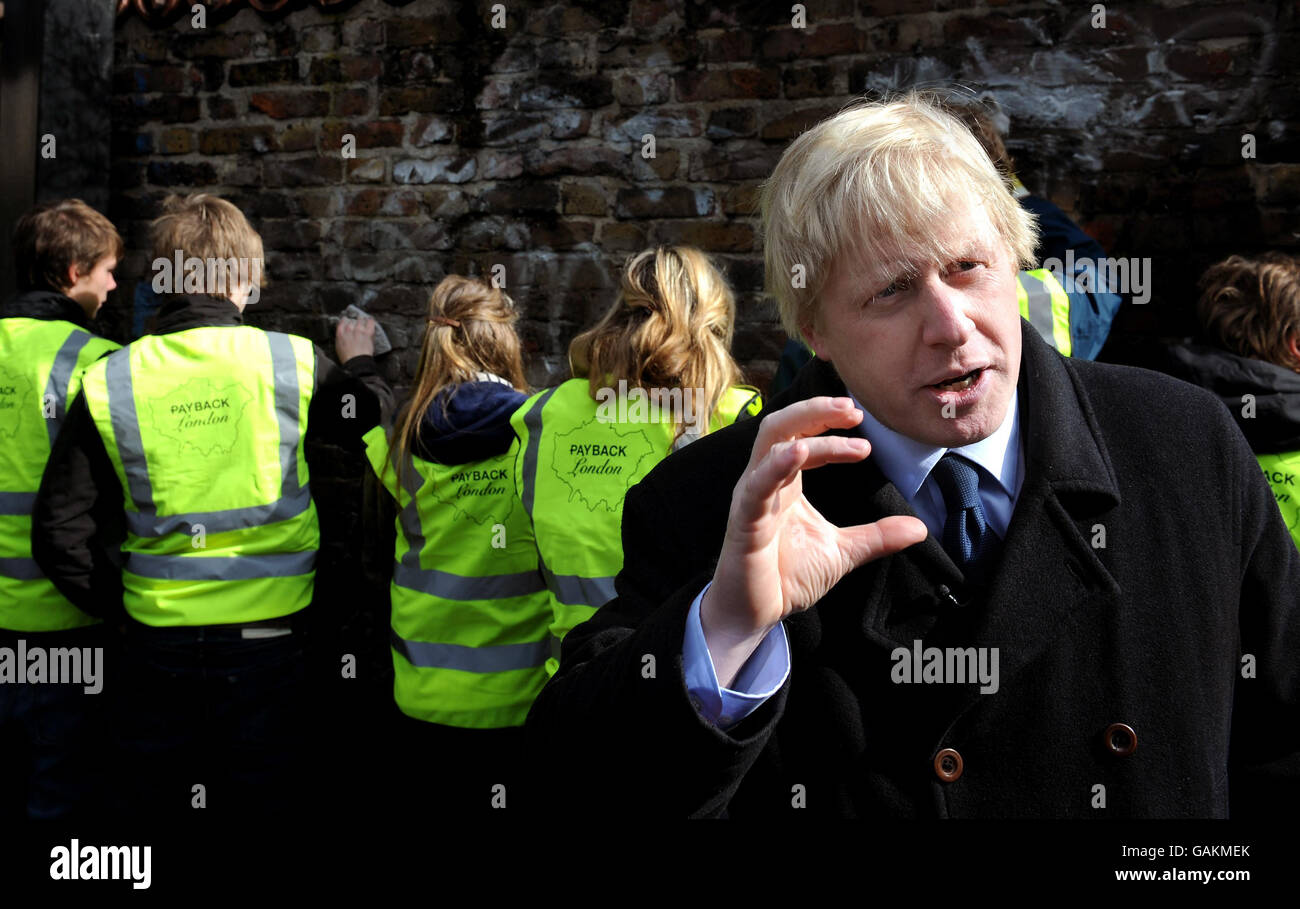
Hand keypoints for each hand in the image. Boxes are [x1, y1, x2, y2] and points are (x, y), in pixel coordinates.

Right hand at [335, 314, 375, 361]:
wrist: (356, 362)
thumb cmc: (347, 358)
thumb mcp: (338, 347)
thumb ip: (340, 338)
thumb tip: (342, 335)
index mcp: (340, 333)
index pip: (342, 322)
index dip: (345, 320)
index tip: (346, 321)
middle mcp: (349, 329)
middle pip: (352, 320)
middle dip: (354, 321)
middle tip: (356, 323)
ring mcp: (359, 330)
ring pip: (361, 319)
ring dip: (362, 319)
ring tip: (363, 319)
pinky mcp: (368, 332)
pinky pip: (370, 322)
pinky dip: (370, 320)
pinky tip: (370, 319)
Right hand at [700, 396, 927, 685]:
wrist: (756, 613)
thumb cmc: (787, 577)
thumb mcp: (843, 552)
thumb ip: (877, 536)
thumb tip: (920, 528)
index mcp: (785, 483)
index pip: (805, 438)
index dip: (831, 427)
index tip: (864, 428)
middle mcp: (765, 481)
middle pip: (782, 425)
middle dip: (816, 410)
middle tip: (853, 408)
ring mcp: (752, 497)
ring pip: (770, 442)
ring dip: (804, 423)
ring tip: (840, 417)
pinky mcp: (744, 521)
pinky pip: (757, 486)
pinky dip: (776, 465)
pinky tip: (798, 453)